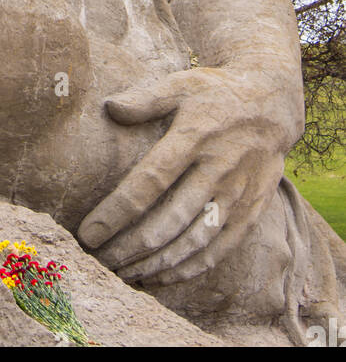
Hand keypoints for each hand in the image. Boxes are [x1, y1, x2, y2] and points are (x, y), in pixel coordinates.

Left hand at [77, 67, 291, 285]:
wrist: (272, 103)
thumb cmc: (215, 93)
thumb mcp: (182, 84)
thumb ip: (145, 99)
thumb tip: (109, 107)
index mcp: (194, 137)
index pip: (149, 182)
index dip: (117, 212)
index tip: (88, 234)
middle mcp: (217, 170)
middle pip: (169, 221)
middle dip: (131, 247)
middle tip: (100, 262)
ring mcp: (237, 195)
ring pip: (193, 242)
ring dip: (157, 264)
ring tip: (124, 275)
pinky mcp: (251, 212)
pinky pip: (218, 250)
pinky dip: (188, 269)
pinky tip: (160, 277)